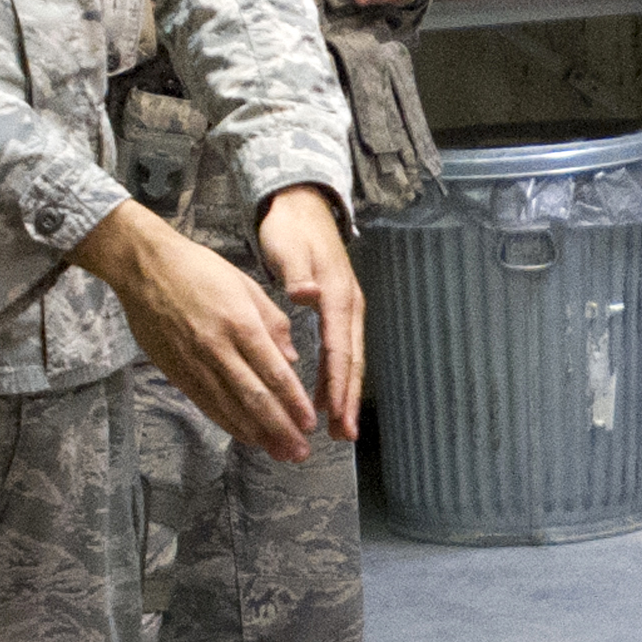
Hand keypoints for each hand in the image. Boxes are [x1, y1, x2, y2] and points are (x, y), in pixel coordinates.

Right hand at [74, 200, 314, 462]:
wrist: (144, 267)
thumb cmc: (200, 270)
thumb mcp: (247, 285)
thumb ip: (274, 323)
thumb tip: (292, 360)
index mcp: (240, 323)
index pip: (273, 372)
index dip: (293, 403)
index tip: (310, 423)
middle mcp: (217, 347)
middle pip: (253, 397)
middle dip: (280, 429)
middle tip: (299, 452)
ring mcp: (193, 362)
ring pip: (229, 407)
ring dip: (256, 434)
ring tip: (278, 452)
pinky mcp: (175, 370)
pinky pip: (205, 403)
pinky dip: (227, 423)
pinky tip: (245, 436)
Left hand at [255, 186, 365, 443]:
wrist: (302, 207)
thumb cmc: (292, 229)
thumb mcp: (289, 246)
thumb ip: (298, 274)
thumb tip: (307, 294)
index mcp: (337, 295)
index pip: (339, 348)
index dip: (337, 383)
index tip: (334, 413)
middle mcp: (349, 306)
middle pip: (352, 361)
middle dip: (348, 399)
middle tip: (343, 434)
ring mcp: (347, 309)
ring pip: (350, 359)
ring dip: (345, 394)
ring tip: (339, 428)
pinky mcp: (339, 312)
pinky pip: (341, 351)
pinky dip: (337, 378)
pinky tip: (327, 398)